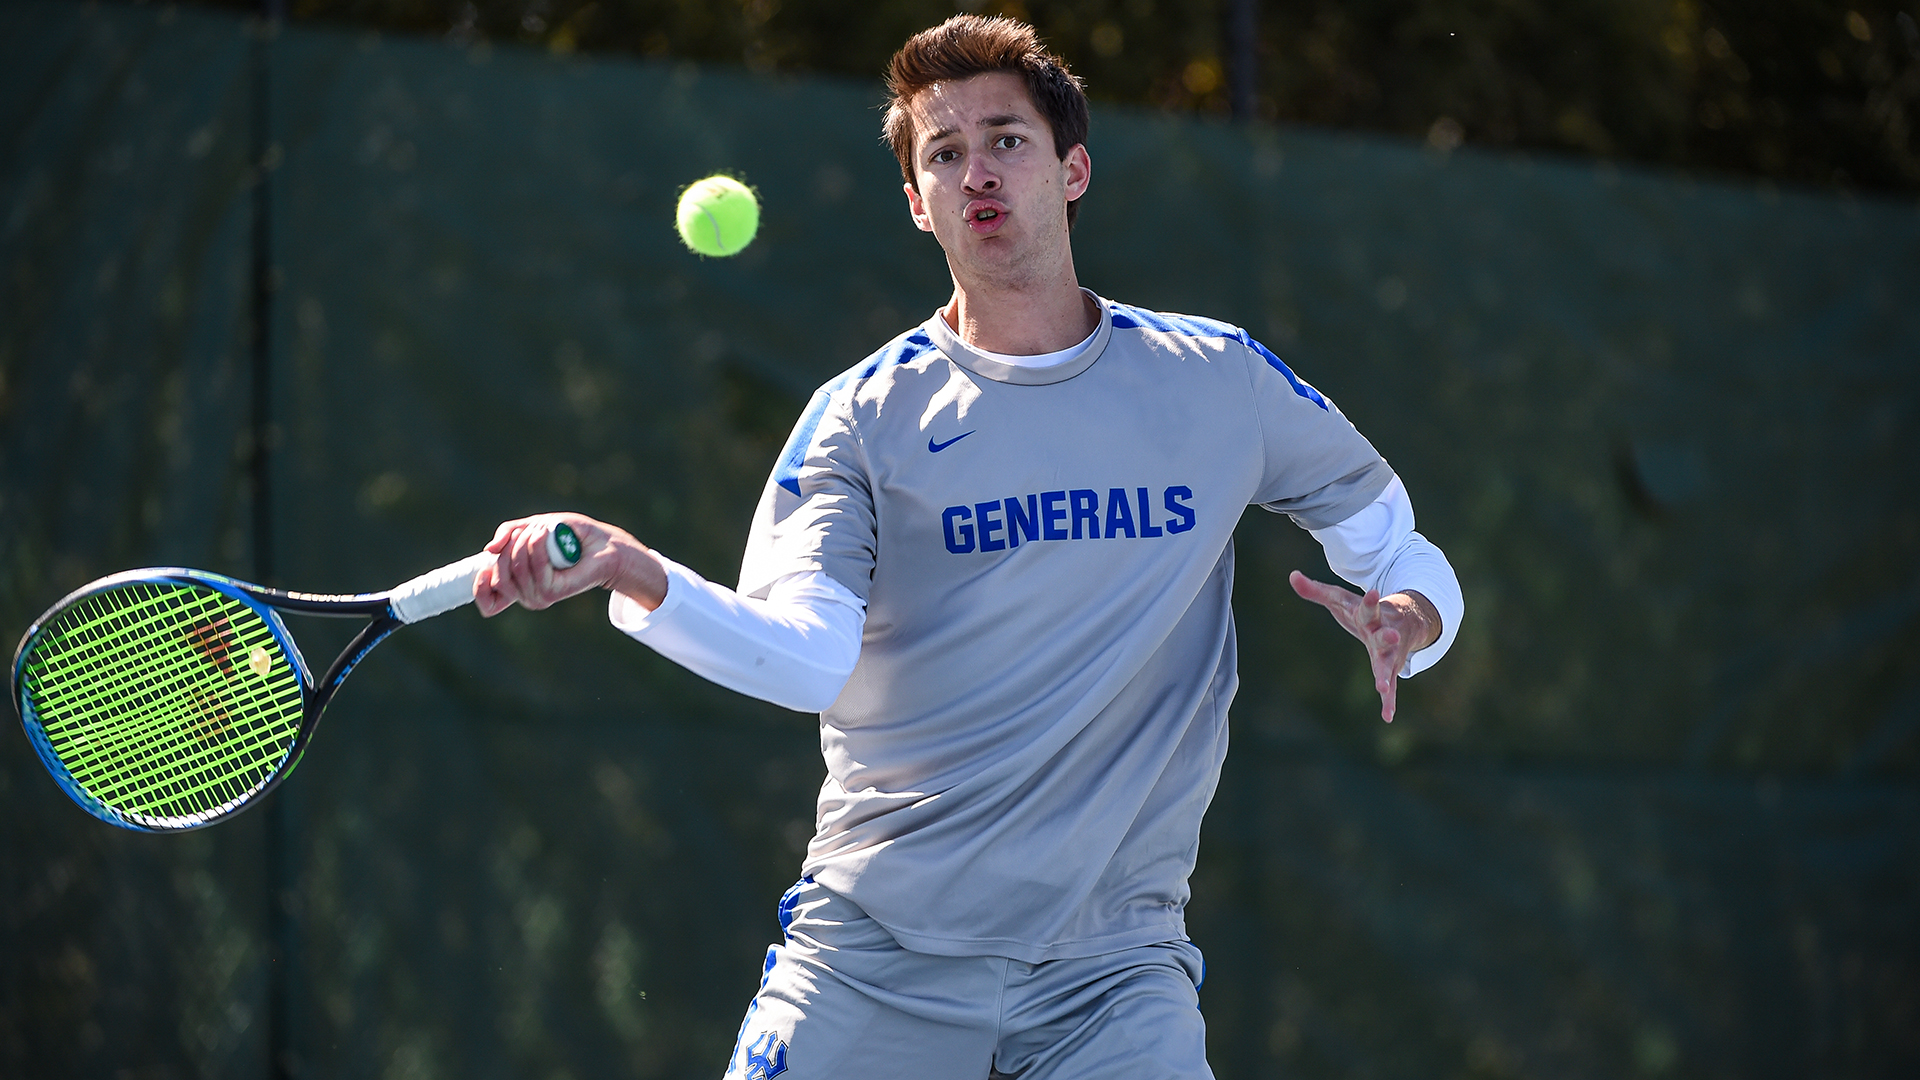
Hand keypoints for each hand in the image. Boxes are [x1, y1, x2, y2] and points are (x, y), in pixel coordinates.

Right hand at [474, 512, 666, 616]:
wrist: (602, 543)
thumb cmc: (568, 536)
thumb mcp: (531, 528)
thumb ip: (508, 534)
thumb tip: (488, 550)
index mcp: (517, 586)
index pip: (487, 603)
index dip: (479, 587)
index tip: (485, 566)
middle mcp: (526, 595)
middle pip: (497, 577)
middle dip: (507, 548)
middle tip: (527, 532)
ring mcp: (539, 596)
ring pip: (514, 570)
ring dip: (524, 542)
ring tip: (542, 530)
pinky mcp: (554, 591)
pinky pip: (535, 568)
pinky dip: (537, 546)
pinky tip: (545, 534)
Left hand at [1288, 572, 1439, 722]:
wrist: (1405, 619)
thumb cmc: (1365, 610)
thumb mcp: (1341, 599)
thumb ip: (1317, 590)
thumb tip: (1292, 575)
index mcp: (1371, 617)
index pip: (1370, 608)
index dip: (1370, 602)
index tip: (1374, 592)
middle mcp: (1385, 634)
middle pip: (1385, 637)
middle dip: (1388, 638)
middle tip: (1392, 637)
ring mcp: (1390, 653)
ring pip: (1389, 664)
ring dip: (1386, 674)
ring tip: (1381, 688)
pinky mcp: (1391, 668)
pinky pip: (1392, 688)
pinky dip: (1389, 701)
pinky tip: (1387, 717)